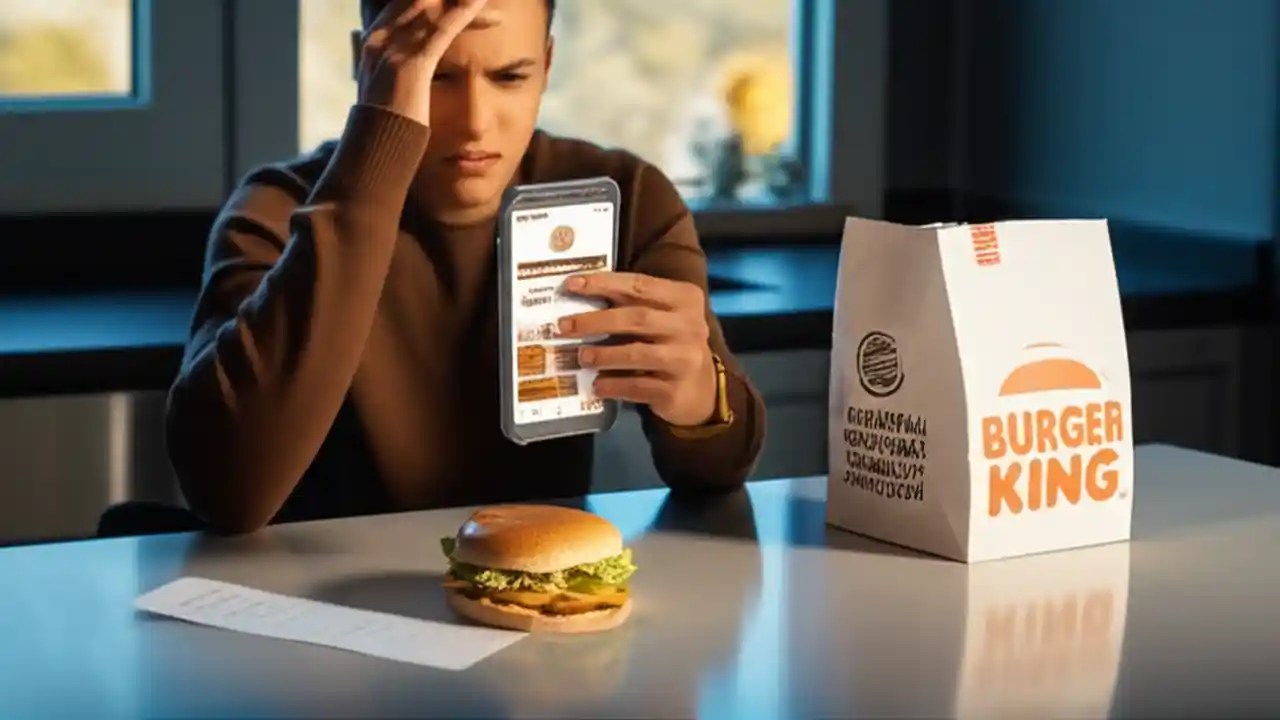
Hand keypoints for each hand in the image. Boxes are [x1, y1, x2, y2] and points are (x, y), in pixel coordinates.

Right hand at [357, 0, 488, 126]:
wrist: (374, 152)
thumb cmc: (386, 127)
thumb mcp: (390, 90)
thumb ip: (398, 72)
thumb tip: (413, 72)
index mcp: (374, 43)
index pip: (405, 5)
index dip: (436, 0)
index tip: (463, 1)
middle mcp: (380, 40)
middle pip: (418, 0)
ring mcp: (393, 51)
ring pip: (430, 9)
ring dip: (461, 1)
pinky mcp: (411, 66)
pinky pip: (441, 32)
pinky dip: (463, 14)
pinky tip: (481, 5)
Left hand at [558, 272, 717, 426]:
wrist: (702, 389)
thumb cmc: (671, 343)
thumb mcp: (662, 317)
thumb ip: (632, 305)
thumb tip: (579, 296)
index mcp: (685, 299)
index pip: (640, 285)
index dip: (603, 283)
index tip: (571, 284)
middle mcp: (690, 327)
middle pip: (637, 318)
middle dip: (596, 321)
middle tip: (564, 326)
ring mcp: (685, 360)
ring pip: (637, 354)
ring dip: (603, 355)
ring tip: (580, 357)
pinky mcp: (676, 391)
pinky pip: (638, 387)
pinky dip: (614, 386)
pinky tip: (597, 386)